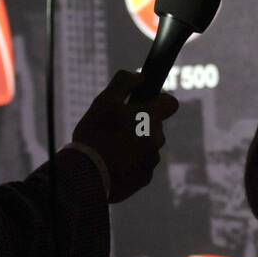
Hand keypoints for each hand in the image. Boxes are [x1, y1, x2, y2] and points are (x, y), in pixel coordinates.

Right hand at [72, 70, 179, 203]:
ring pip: (147, 147)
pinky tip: (111, 165)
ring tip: (109, 149)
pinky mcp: (144, 179)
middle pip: (154, 126)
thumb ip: (124, 82)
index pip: (171, 103)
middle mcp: (157, 139)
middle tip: (115, 129)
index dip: (159, 101)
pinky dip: (129, 164)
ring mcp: (152, 161)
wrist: (86, 177)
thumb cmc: (95, 135)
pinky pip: (140, 166)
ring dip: (134, 145)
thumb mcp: (104, 101)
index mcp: (150, 118)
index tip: (143, 104)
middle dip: (140, 125)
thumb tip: (140, 77)